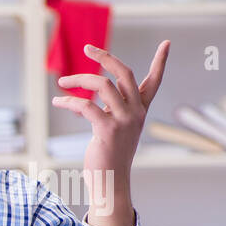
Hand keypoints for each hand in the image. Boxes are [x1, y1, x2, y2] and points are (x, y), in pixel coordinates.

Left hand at [52, 40, 169, 225]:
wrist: (110, 183)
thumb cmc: (109, 156)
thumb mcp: (115, 128)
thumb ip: (111, 109)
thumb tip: (95, 93)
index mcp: (140, 110)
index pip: (154, 81)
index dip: (161, 62)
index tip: (167, 43)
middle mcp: (135, 112)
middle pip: (124, 73)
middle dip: (105, 57)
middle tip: (87, 49)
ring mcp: (123, 121)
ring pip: (103, 85)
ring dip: (79, 80)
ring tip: (62, 82)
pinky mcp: (107, 131)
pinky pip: (86, 106)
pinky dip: (69, 101)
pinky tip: (58, 101)